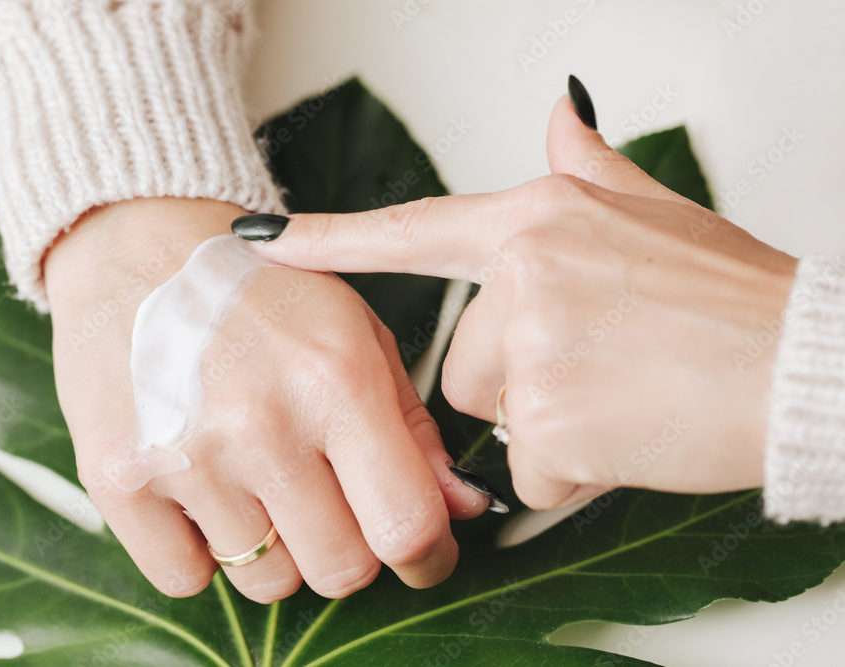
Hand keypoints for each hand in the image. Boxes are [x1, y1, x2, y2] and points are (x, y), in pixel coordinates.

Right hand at [44, 197, 486, 603]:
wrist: (133, 250)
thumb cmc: (260, 294)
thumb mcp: (353, 333)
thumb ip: (413, 426)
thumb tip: (462, 510)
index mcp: (336, 381)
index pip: (408, 525)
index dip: (430, 558)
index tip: (422, 555)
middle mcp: (262, 424)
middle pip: (341, 572)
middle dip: (351, 552)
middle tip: (331, 510)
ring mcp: (185, 456)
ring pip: (266, 585)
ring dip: (276, 552)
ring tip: (256, 484)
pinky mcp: (116, 479)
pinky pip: (183, 580)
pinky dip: (200, 554)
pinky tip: (202, 494)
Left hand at [237, 95, 798, 509]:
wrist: (805, 366)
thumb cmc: (736, 296)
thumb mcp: (659, 212)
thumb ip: (589, 167)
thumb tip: (560, 111)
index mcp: (540, 218)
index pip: (410, 231)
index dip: (325, 240)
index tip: (258, 244)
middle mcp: (524, 272)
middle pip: (460, 361)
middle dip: (514, 383)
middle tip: (602, 371)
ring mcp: (532, 346)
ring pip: (490, 418)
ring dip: (545, 428)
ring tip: (621, 400)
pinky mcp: (547, 421)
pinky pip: (527, 472)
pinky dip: (573, 473)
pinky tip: (631, 437)